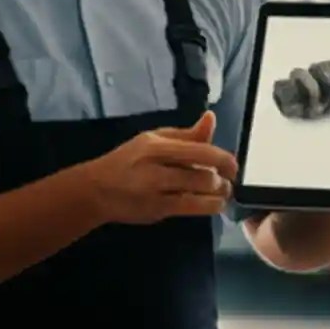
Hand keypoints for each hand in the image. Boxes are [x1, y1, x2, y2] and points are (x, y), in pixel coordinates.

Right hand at [82, 111, 237, 224]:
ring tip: (223, 192)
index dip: (223, 159)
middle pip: (202, 175)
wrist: (96, 190)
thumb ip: (185, 134)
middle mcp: (155, 168)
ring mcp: (155, 192)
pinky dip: (208, 207)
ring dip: (219, 194)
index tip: (233, 165)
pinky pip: (190, 209)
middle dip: (223, 179)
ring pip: (199, 193)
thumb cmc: (128, 160)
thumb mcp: (152, 139)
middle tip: (229, 180)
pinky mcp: (156, 211)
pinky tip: (214, 204)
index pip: (199, 150)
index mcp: (155, 146)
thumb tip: (211, 118)